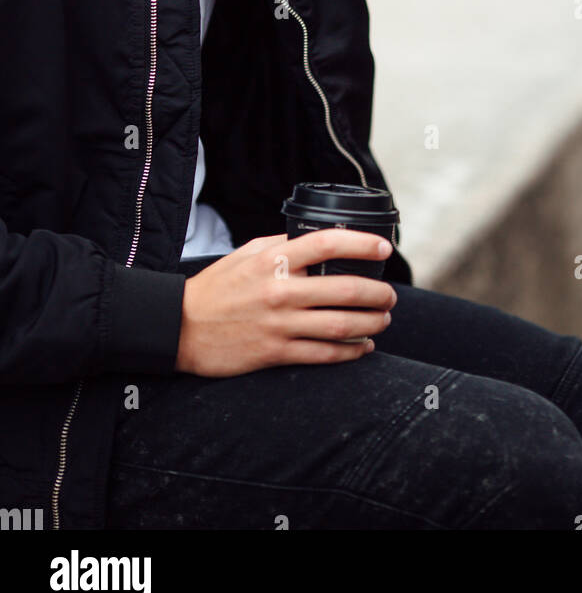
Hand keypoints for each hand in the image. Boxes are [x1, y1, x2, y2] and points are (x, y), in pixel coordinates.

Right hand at [174, 230, 397, 375]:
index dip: (362, 243)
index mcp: (273, 260)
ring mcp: (279, 324)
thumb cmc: (217, 287)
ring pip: (340, 324)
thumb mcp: (248, 254)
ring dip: (370, 322)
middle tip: (390, 295)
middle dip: (377, 293)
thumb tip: (321, 238)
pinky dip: (350, 351)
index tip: (384, 247)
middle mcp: (280, 291)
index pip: (327, 243)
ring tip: (383, 319)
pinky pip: (323, 354)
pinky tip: (363, 346)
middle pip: (344, 289)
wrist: (181, 328)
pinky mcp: (275, 353)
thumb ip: (283, 245)